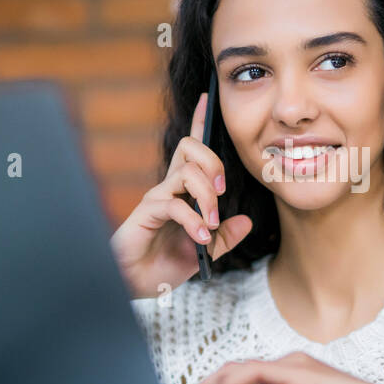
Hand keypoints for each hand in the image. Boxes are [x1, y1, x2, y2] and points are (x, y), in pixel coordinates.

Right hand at [109, 91, 252, 298]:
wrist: (135, 285)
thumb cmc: (164, 265)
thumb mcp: (203, 252)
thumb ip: (224, 237)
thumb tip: (247, 221)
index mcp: (183, 191)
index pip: (192, 151)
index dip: (199, 122)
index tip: (207, 98)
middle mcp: (169, 187)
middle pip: (190, 149)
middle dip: (214, 162)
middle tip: (223, 191)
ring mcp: (157, 197)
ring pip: (187, 173)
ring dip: (207, 197)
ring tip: (211, 224)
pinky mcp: (146, 212)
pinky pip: (174, 203)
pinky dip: (193, 220)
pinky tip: (200, 237)